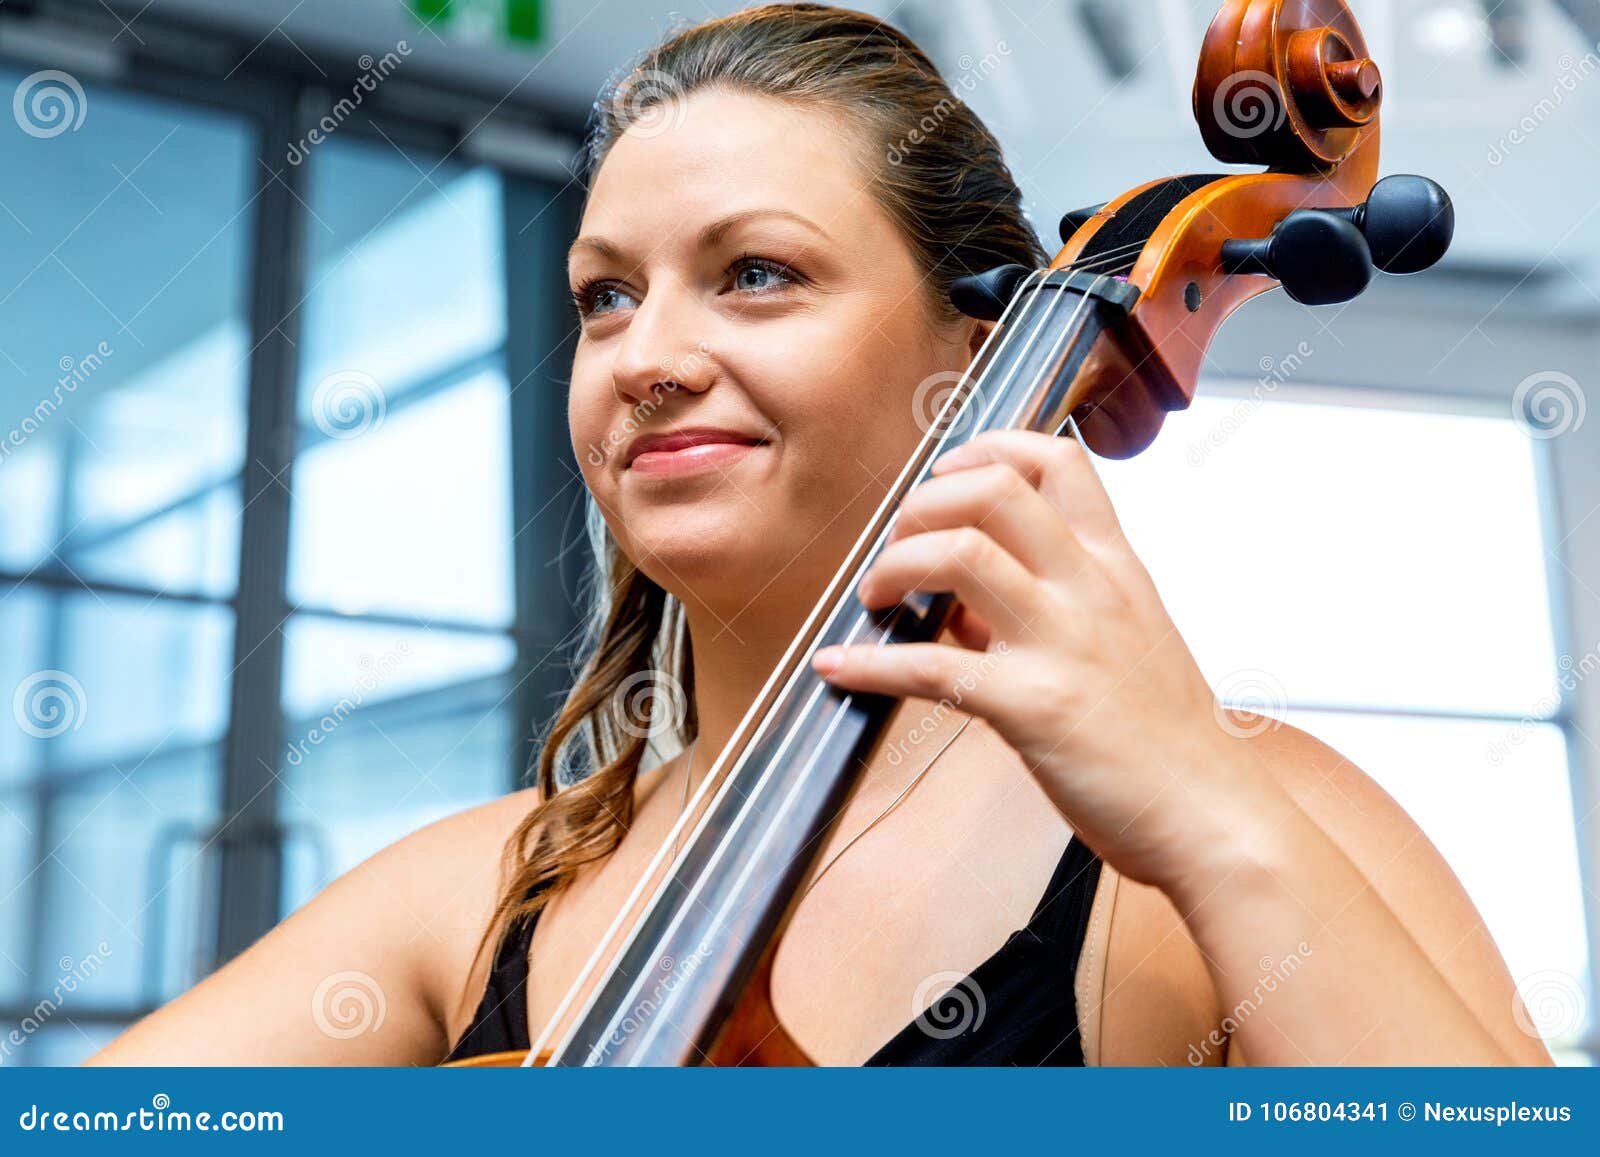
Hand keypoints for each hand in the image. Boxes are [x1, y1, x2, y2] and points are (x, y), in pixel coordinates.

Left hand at [811, 429, 1282, 892]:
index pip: (1058, 460)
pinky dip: (870, 665)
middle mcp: (1090, 590)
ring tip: (876, 597)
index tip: (944, 473)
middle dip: (923, 505)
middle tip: (899, 544)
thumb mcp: (1126, 642)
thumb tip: (964, 601)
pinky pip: (931, 667)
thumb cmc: (1168, 739)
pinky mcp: (1033, 706)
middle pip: (994, 489)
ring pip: (960, 553)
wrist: (1212, 816)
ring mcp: (1062, 643)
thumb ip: (1051, 606)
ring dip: (894, 565)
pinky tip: (839, 668)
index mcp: (1115, 568)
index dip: (987, 450)